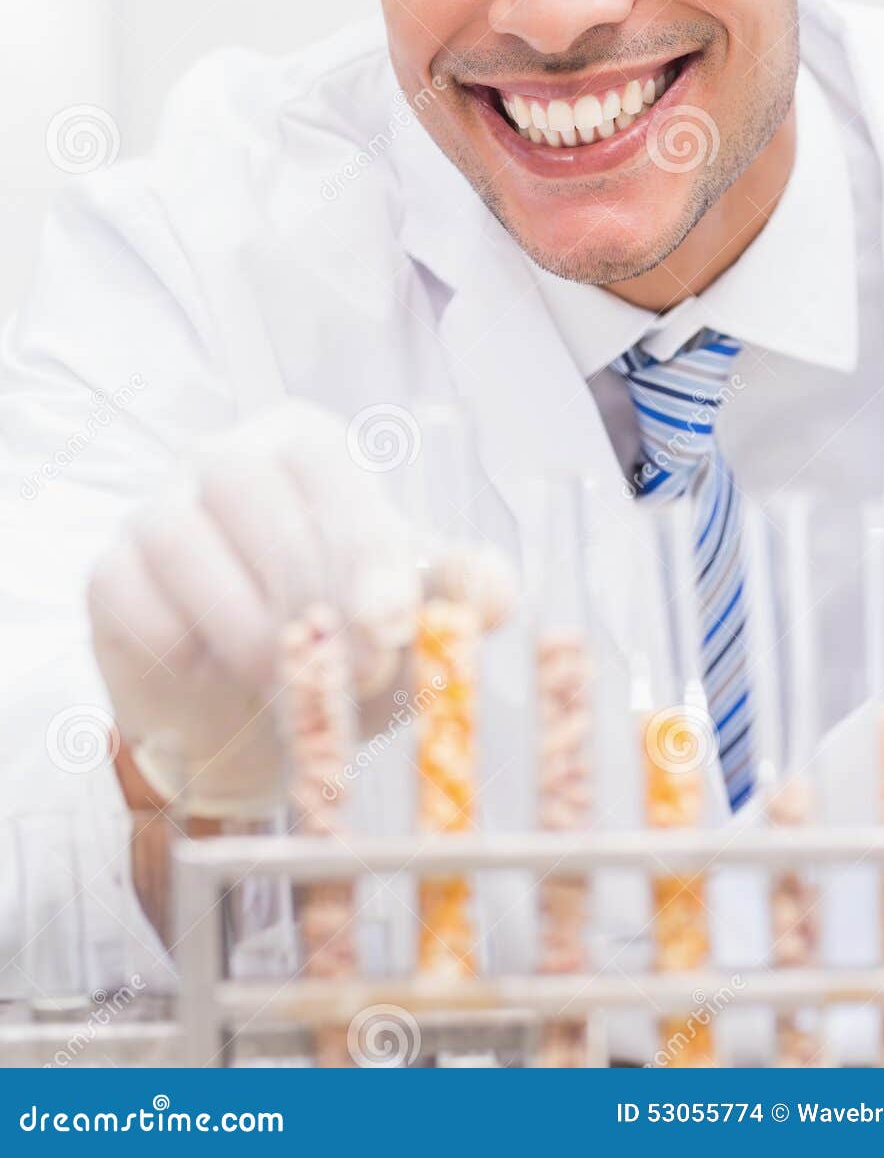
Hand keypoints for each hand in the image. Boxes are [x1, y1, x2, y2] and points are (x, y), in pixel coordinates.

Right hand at [88, 400, 421, 816]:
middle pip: (245, 482)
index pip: (328, 463)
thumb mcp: (410, 618)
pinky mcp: (108, 572)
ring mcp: (156, 510)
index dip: (361, 541)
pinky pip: (127, 592)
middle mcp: (223, 458)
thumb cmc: (340, 639)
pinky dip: (177, 642)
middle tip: (349, 667)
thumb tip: (499, 592)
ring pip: (180, 535)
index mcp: (305, 444)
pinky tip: (214, 673)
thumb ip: (458, 595)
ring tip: (286, 680)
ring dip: (243, 620)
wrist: (250, 716)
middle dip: (305, 583)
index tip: (391, 623)